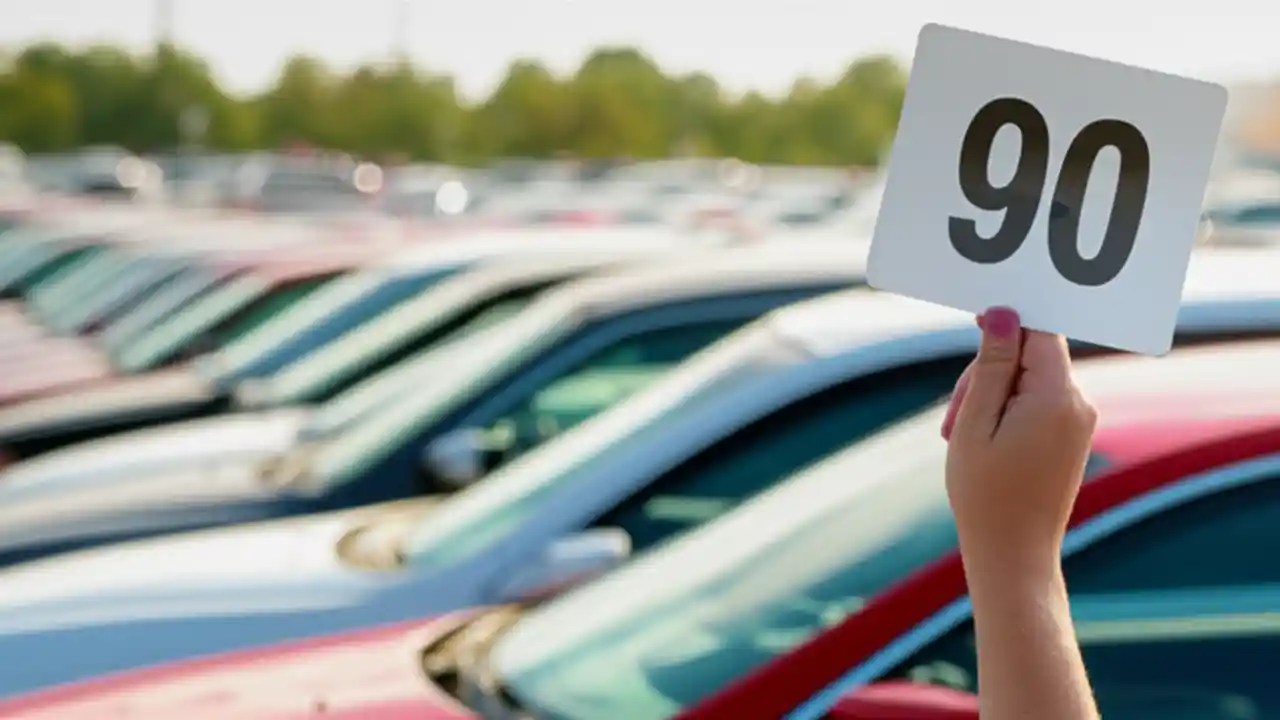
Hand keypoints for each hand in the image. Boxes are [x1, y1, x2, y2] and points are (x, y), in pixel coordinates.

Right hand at [942, 306, 1096, 565]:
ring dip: (991, 396)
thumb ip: (992, 365)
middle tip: (954, 416)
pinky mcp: (1071, 438)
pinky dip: (1006, 413)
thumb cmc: (986, 494)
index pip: (1040, 331)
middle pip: (1031, 356)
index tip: (971, 328)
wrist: (1014, 556)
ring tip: (961, 438)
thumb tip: (1003, 315)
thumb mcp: (975, 423)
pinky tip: (982, 444)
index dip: (1006, 323)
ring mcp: (1079, 423)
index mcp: (1057, 397)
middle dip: (988, 373)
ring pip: (1030, 380)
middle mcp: (1079, 405)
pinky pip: (1037, 403)